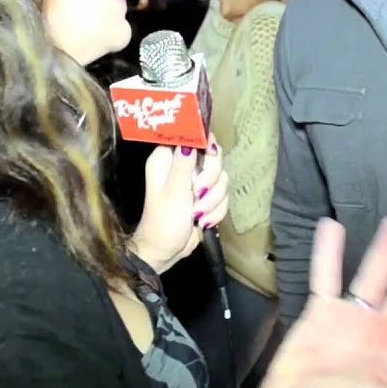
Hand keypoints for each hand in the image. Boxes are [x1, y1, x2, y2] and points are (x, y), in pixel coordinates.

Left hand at [130, 135, 228, 273]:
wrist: (166, 252)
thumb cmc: (163, 221)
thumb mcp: (174, 191)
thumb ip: (184, 164)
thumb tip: (191, 140)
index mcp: (167, 158)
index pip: (192, 136)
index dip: (204, 144)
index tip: (210, 155)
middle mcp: (182, 165)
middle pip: (213, 156)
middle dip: (211, 179)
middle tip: (198, 193)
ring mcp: (196, 181)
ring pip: (221, 178)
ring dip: (212, 200)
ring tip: (196, 214)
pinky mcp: (206, 196)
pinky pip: (223, 195)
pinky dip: (216, 210)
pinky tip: (202, 221)